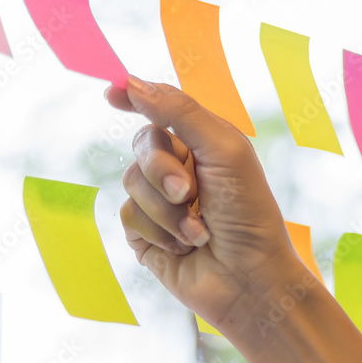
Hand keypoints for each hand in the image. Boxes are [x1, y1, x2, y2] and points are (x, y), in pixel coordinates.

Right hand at [106, 77, 301, 328]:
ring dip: (166, 209)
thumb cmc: (249, 214)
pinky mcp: (144, 235)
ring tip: (197, 231)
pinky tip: (184, 247)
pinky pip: (127, 216)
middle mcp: (178, 169)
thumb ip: (179, 111)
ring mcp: (158, 202)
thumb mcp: (223, 150)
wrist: (248, 279)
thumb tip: (133, 83)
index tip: (112, 93)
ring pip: (131, 183)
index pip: (161, 111)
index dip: (135, 98)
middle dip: (162, 168)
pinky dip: (158, 231)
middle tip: (188, 192)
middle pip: (142, 145)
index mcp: (202, 144)